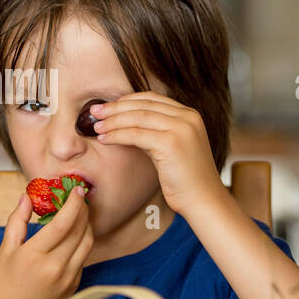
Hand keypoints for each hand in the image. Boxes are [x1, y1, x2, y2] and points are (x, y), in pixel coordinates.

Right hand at [0, 184, 93, 298]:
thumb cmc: (4, 286)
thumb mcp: (6, 251)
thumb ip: (18, 221)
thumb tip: (27, 196)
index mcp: (36, 256)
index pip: (64, 223)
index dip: (74, 203)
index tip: (76, 189)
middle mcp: (56, 267)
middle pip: (81, 230)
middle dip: (83, 209)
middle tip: (79, 196)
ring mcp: (69, 278)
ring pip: (88, 243)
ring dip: (87, 224)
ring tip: (79, 213)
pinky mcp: (75, 286)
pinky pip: (84, 258)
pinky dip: (82, 242)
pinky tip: (73, 235)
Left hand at [90, 92, 223, 216]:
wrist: (204, 200)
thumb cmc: (186, 180)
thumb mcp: (173, 147)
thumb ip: (156, 131)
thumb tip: (125, 123)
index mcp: (190, 115)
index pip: (152, 98)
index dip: (127, 100)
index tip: (108, 107)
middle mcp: (188, 117)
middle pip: (143, 105)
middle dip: (115, 107)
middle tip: (94, 112)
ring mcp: (181, 128)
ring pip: (137, 117)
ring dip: (113, 121)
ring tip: (96, 126)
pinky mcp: (171, 143)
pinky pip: (136, 134)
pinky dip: (117, 135)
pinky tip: (105, 139)